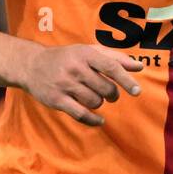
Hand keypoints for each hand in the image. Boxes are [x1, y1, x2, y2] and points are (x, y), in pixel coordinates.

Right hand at [18, 44, 143, 125]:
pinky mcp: (56, 100)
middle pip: (105, 88)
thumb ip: (115, 58)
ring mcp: (64, 85)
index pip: (111, 67)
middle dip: (111, 94)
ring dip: (99, 103)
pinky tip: (100, 121)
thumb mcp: (89, 52)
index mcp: (85, 54)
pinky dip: (93, 120)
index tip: (137, 91)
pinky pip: (81, 114)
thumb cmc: (68, 58)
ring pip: (94, 102)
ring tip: (93, 97)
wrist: (32, 65)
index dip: (126, 80)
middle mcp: (74, 68)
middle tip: (108, 92)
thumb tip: (140, 66)